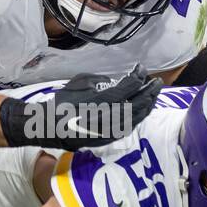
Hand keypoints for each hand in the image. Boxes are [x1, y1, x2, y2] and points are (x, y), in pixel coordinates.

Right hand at [0, 64, 161, 148]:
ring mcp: (111, 130)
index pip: (130, 86)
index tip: (141, 68)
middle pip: (139, 102)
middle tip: (156, 82)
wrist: (50, 126)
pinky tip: (141, 110)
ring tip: (152, 95)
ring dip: (147, 104)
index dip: (139, 75)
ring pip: (137, 117)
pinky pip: (129, 127)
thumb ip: (102, 80)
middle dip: (150, 90)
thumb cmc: (63, 100)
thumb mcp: (81, 82)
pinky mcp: (109, 138)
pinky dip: (138, 117)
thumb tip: (118, 82)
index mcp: (103, 99)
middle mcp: (111, 116)